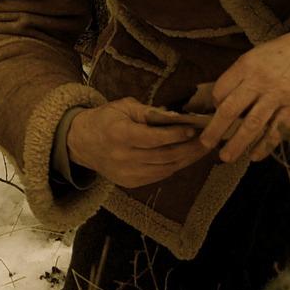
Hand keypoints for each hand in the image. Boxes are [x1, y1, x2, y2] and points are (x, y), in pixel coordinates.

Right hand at [66, 97, 208, 187]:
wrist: (80, 143)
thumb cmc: (104, 120)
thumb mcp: (122, 107)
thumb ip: (148, 111)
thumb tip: (176, 117)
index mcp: (119, 134)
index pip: (154, 138)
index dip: (176, 135)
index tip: (193, 128)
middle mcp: (122, 157)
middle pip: (165, 156)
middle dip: (190, 148)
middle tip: (209, 139)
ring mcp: (126, 173)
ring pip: (166, 168)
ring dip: (187, 159)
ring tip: (202, 149)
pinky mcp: (129, 182)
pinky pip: (159, 176)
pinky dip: (174, 166)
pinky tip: (184, 157)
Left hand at [199, 29, 289, 162]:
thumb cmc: (286, 51)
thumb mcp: (257, 54)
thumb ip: (241, 75)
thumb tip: (224, 98)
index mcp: (246, 66)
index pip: (220, 90)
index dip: (214, 104)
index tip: (214, 113)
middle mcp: (259, 83)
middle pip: (230, 110)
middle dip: (215, 130)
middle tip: (205, 145)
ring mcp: (278, 97)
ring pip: (252, 125)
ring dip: (237, 144)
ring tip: (225, 157)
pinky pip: (277, 131)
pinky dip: (265, 146)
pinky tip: (255, 156)